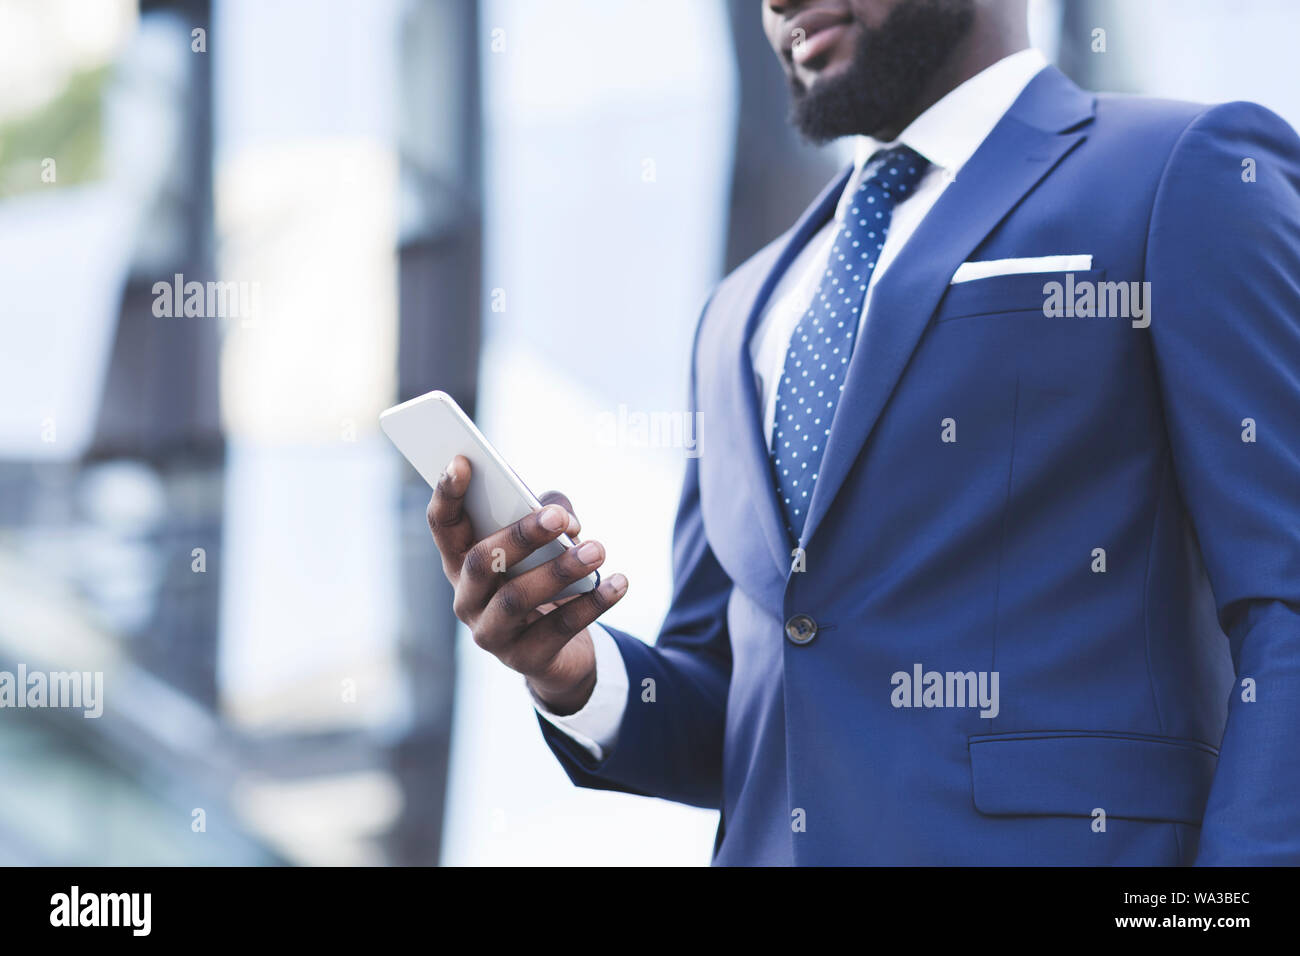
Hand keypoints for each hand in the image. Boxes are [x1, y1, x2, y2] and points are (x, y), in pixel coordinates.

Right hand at [426, 454, 627, 714]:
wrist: (557, 650)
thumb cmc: (543, 577)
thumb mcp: (543, 541)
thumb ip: (550, 515)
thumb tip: (567, 522)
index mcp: (462, 561)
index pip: (444, 525)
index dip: (448, 493)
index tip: (464, 460)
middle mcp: (467, 598)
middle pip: (482, 562)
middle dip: (521, 536)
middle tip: (560, 517)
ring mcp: (491, 633)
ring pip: (517, 598)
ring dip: (559, 570)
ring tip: (598, 549)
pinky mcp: (525, 659)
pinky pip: (558, 628)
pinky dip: (592, 603)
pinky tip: (618, 582)